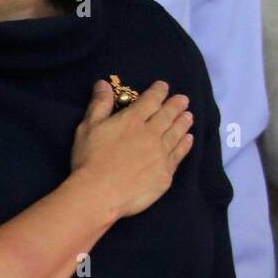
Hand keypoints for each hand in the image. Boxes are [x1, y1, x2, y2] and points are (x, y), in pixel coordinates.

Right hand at [70, 80, 194, 220]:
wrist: (100, 194)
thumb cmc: (89, 160)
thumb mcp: (88, 128)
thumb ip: (99, 105)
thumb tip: (104, 83)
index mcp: (132, 120)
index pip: (150, 100)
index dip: (159, 91)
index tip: (164, 86)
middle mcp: (151, 134)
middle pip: (168, 115)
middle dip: (176, 105)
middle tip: (184, 99)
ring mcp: (161, 154)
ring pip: (177, 133)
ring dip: (184, 123)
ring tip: (189, 116)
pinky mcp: (165, 173)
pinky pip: (179, 155)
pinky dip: (185, 145)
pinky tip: (189, 140)